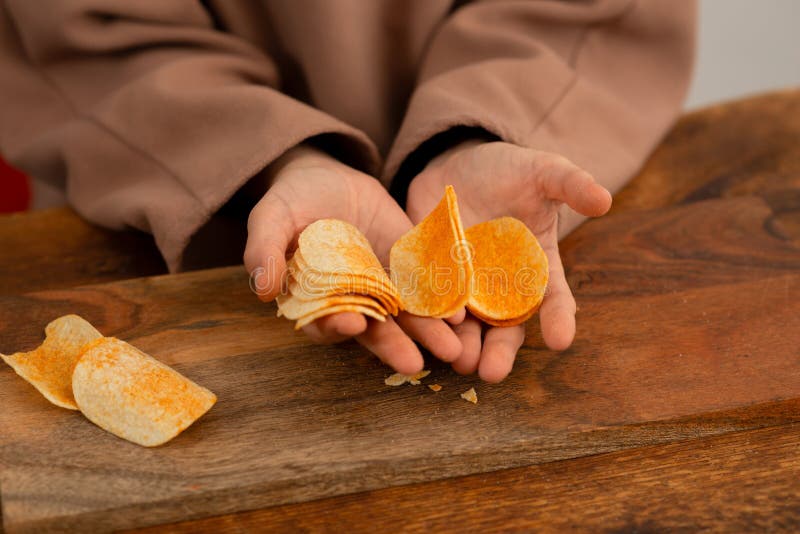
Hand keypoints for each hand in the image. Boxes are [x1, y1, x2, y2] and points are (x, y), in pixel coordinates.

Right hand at [243, 145, 463, 373]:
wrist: (329, 176)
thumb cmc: (291, 201)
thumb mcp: (272, 217)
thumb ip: (264, 249)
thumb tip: (262, 290)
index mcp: (314, 300)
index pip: (323, 322)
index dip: (337, 326)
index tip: (355, 324)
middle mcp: (352, 302)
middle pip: (372, 330)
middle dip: (392, 346)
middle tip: (413, 364)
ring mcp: (383, 287)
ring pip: (406, 316)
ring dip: (427, 333)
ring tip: (451, 349)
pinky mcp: (408, 268)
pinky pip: (427, 287)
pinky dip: (443, 300)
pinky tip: (462, 312)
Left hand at [406, 141, 611, 381]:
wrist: (457, 165)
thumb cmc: (510, 172)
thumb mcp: (544, 171)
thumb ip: (571, 184)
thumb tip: (604, 199)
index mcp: (536, 268)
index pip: (552, 299)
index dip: (558, 320)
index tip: (561, 340)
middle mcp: (501, 286)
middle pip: (504, 327)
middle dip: (499, 352)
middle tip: (492, 373)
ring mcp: (464, 286)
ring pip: (466, 326)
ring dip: (462, 346)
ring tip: (459, 362)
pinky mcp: (428, 278)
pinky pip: (428, 301)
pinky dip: (427, 315)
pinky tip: (424, 328)